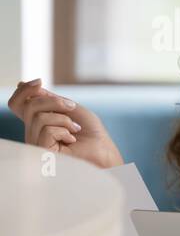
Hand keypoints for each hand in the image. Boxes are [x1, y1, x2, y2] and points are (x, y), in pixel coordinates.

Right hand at [7, 79, 123, 167]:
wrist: (105, 153)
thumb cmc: (92, 134)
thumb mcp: (72, 109)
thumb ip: (50, 99)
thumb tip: (23, 84)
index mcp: (38, 122)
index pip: (18, 104)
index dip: (23, 91)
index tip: (39, 82)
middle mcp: (32, 132)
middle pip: (28, 106)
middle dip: (52, 101)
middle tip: (71, 107)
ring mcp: (36, 143)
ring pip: (38, 117)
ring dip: (63, 118)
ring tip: (75, 129)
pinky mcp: (42, 153)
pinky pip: (46, 131)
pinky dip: (64, 130)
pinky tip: (71, 139)